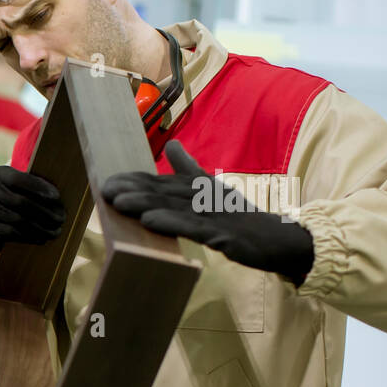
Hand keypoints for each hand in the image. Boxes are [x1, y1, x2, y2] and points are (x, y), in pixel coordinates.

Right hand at [0, 166, 65, 251]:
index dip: (39, 188)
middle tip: (60, 220)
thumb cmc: (16, 195)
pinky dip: (28, 236)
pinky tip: (40, 239)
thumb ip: (36, 187)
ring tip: (54, 232)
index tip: (57, 198)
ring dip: (39, 228)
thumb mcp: (23, 186)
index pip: (19, 180)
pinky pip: (9, 232)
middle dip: (44, 213)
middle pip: (20, 202)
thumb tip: (57, 198)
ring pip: (16, 219)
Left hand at [101, 141, 314, 285]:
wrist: (281, 240)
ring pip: (175, 207)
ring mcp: (216, 216)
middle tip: (106, 189)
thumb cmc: (242, 216)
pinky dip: (172, 223)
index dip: (136, 181)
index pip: (163, 182)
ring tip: (119, 203)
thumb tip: (173, 145)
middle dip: (134, 190)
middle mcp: (206, 197)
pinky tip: (150, 222)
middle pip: (166, 192)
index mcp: (201, 187)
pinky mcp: (225, 236)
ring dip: (146, 204)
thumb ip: (190, 169)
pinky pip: (195, 228)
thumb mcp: (214, 190)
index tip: (109, 181)